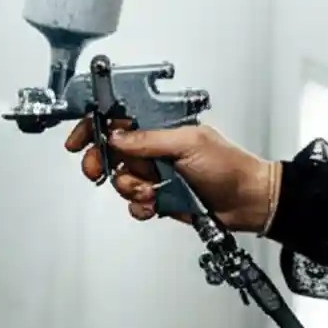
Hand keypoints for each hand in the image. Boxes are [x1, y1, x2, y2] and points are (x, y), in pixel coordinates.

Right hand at [64, 117, 278, 232]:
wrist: (248, 202)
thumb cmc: (229, 166)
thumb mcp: (187, 144)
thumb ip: (148, 140)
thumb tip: (116, 136)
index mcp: (160, 127)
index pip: (118, 120)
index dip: (94, 127)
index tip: (78, 140)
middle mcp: (154, 149)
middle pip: (110, 152)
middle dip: (102, 162)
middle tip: (99, 170)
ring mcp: (155, 173)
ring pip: (121, 180)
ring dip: (131, 188)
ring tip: (151, 190)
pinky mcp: (158, 197)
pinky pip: (134, 203)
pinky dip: (140, 206)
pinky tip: (154, 204)